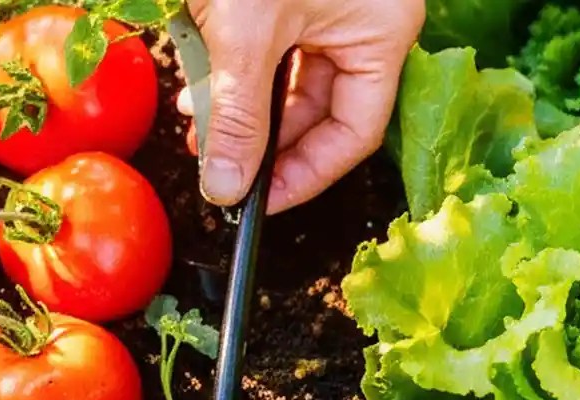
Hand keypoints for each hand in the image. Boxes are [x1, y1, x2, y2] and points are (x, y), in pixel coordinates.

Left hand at [177, 0, 423, 213]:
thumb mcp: (246, 33)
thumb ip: (238, 114)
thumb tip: (228, 185)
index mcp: (382, 33)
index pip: (354, 132)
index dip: (307, 174)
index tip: (261, 199)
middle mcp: (366, 23)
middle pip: (320, 110)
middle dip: (262, 138)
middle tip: (216, 161)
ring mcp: (335, 6)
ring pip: (291, 79)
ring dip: (242, 103)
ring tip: (198, 115)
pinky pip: (273, 44)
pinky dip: (237, 64)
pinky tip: (201, 73)